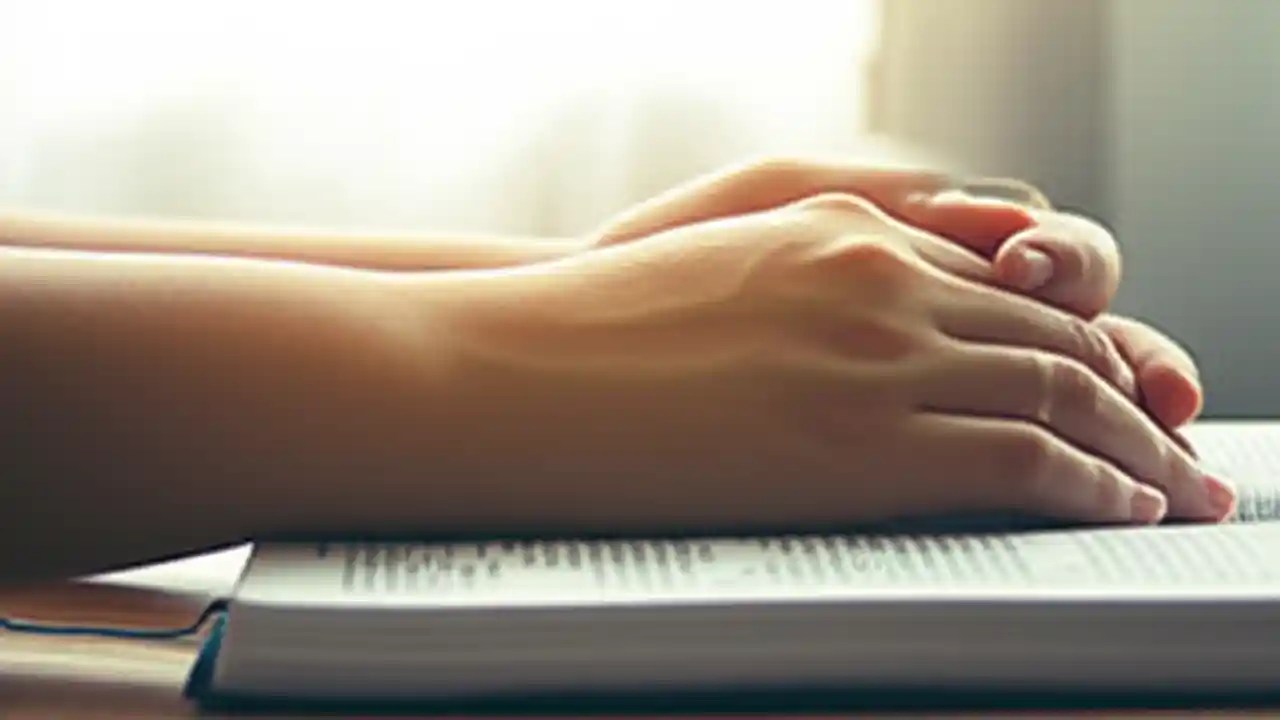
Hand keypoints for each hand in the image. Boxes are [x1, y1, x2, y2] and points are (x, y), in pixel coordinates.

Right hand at [456, 192, 1232, 529]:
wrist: (507, 370)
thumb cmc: (590, 326)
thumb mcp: (715, 264)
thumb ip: (814, 269)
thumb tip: (877, 321)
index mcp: (843, 225)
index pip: (1007, 281)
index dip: (1082, 335)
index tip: (1121, 383)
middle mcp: (878, 271)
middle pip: (1055, 331)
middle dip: (1133, 394)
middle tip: (1182, 442)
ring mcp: (875, 348)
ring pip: (1062, 390)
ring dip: (1137, 444)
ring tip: (1179, 488)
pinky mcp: (863, 438)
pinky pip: (1023, 455)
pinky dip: (1092, 483)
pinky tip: (1120, 508)